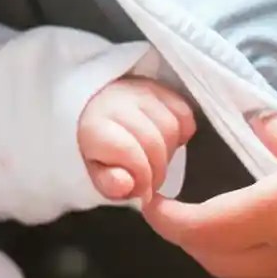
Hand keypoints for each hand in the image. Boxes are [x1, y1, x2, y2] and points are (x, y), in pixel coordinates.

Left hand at [78, 78, 196, 202]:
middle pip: (154, 143)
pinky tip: (165, 141)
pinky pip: (184, 113)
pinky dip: (181, 132)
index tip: (139, 191)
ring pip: (172, 128)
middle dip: (155, 171)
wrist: (92, 114)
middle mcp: (115, 101)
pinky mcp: (160, 86)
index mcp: (93, 124)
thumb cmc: (96, 151)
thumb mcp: (95, 173)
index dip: (140, 177)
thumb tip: (126, 185)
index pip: (128, 152)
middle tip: (148, 181)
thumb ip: (109, 182)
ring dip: (168, 152)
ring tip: (153, 161)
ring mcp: (139, 90)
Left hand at [144, 101, 276, 277]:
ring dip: (221, 261)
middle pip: (220, 261)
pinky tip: (260, 253)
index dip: (168, 221)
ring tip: (209, 232)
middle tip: (175, 215)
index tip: (153, 204)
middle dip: (187, 240)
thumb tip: (259, 128)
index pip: (206, 228)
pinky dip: (261, 276)